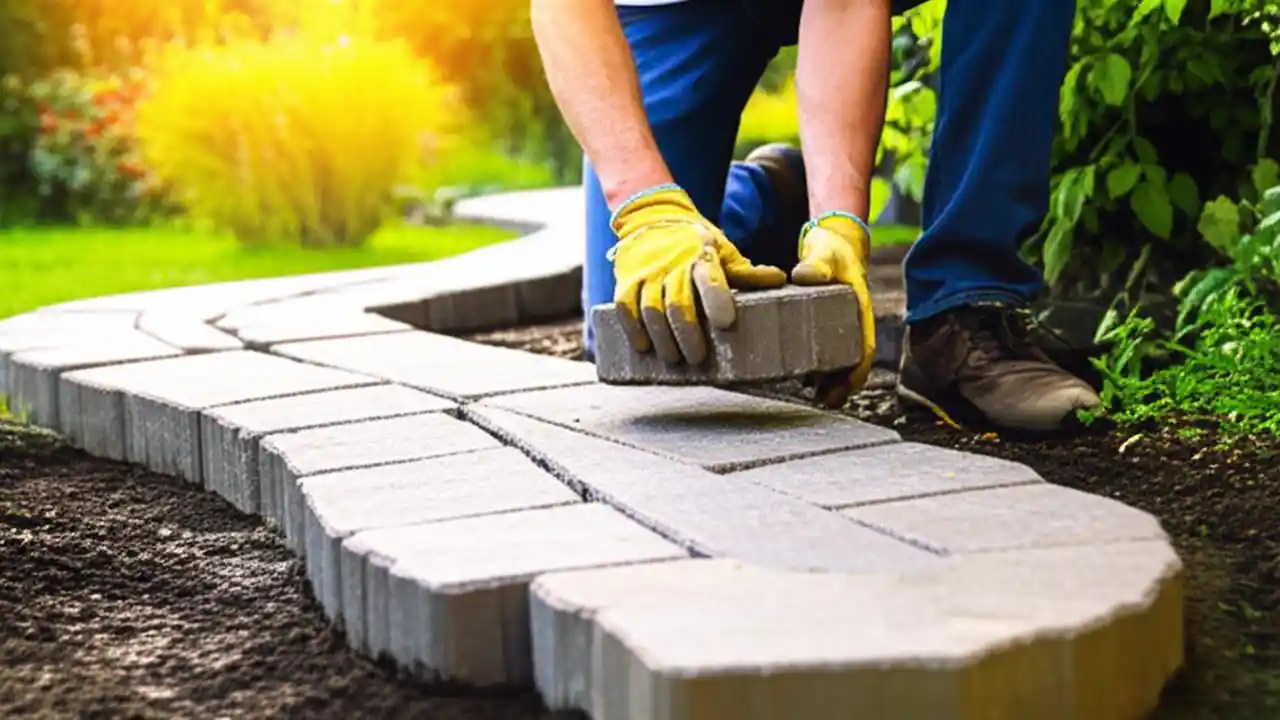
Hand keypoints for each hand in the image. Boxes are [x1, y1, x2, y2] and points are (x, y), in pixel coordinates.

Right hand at [610, 185, 786, 364]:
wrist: (653, 217)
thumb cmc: (695, 242)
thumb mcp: (723, 251)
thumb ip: (746, 272)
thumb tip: (779, 280)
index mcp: (701, 257)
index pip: (709, 279)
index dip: (716, 300)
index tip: (725, 323)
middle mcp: (671, 264)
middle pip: (677, 303)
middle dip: (687, 333)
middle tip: (697, 358)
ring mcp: (646, 272)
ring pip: (650, 309)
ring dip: (662, 338)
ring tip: (673, 359)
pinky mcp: (626, 279)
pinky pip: (625, 307)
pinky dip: (633, 329)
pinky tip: (643, 347)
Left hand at [791, 212, 875, 407]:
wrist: (833, 240)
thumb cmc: (833, 247)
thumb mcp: (825, 251)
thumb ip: (816, 263)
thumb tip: (803, 276)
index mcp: (859, 308)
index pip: (864, 348)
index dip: (856, 372)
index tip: (845, 390)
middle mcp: (852, 321)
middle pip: (852, 360)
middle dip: (841, 385)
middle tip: (824, 401)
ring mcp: (839, 323)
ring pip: (838, 358)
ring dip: (829, 379)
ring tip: (813, 396)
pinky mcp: (824, 322)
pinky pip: (824, 350)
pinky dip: (816, 365)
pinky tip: (800, 376)